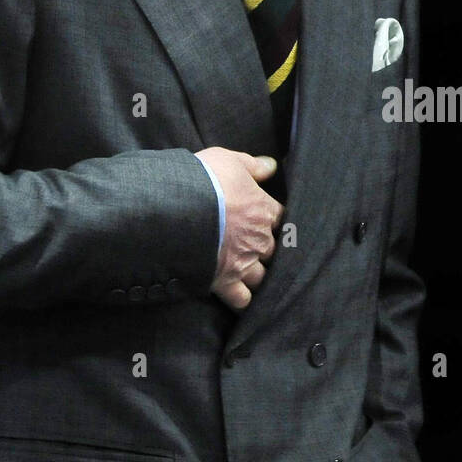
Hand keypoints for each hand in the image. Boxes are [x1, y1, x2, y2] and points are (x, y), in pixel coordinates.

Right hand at [194, 148, 283, 311]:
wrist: (178, 207)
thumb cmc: (206, 179)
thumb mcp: (230, 160)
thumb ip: (253, 165)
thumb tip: (272, 166)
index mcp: (263, 210)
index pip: (283, 220)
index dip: (276, 222)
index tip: (270, 222)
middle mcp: (259, 239)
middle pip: (274, 251)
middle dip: (266, 251)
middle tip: (255, 248)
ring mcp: (244, 263)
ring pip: (262, 277)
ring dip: (258, 276)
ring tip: (249, 275)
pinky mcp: (225, 282)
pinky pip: (242, 300)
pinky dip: (243, 301)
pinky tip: (240, 298)